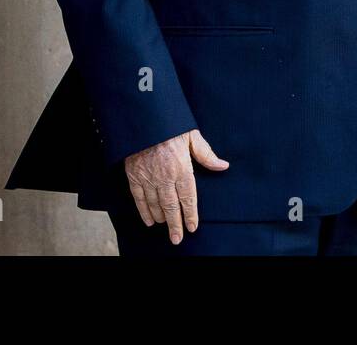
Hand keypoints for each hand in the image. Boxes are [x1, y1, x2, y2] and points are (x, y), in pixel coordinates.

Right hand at [124, 129, 227, 243]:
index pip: (188, 197)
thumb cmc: (170, 125)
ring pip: (155, 204)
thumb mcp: (192, 136)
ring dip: (161, 218)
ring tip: (167, 227)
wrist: (144, 117)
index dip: (191, 214)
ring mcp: (147, 177)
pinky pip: (139, 198)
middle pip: (171, 206)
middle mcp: (164, 176)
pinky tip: (149, 220)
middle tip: (177, 238)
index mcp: (181, 167)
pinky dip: (143, 211)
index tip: (193, 227)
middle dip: (175, 224)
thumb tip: (223, 166)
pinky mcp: (134, 175)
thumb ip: (206, 155)